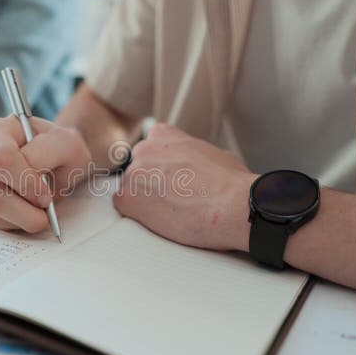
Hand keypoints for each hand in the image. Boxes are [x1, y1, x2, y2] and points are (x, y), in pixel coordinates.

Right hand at [0, 115, 92, 232]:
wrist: (52, 157)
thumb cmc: (58, 148)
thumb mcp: (65, 143)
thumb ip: (46, 155)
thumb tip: (29, 181)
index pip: (1, 160)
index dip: (27, 184)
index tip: (47, 195)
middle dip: (25, 210)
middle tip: (46, 208)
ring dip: (23, 217)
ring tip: (39, 206)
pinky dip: (16, 221)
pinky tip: (27, 207)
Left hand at [114, 123, 257, 251]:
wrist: (231, 205)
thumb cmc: (230, 182)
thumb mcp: (211, 153)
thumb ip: (190, 154)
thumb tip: (192, 164)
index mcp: (162, 134)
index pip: (149, 151)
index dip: (159, 169)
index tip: (170, 180)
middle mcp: (143, 149)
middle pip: (138, 170)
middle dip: (151, 185)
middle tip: (172, 199)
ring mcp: (132, 173)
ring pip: (130, 189)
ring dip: (145, 201)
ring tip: (171, 212)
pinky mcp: (127, 198)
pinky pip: (124, 208)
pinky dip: (138, 216)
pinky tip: (159, 220)